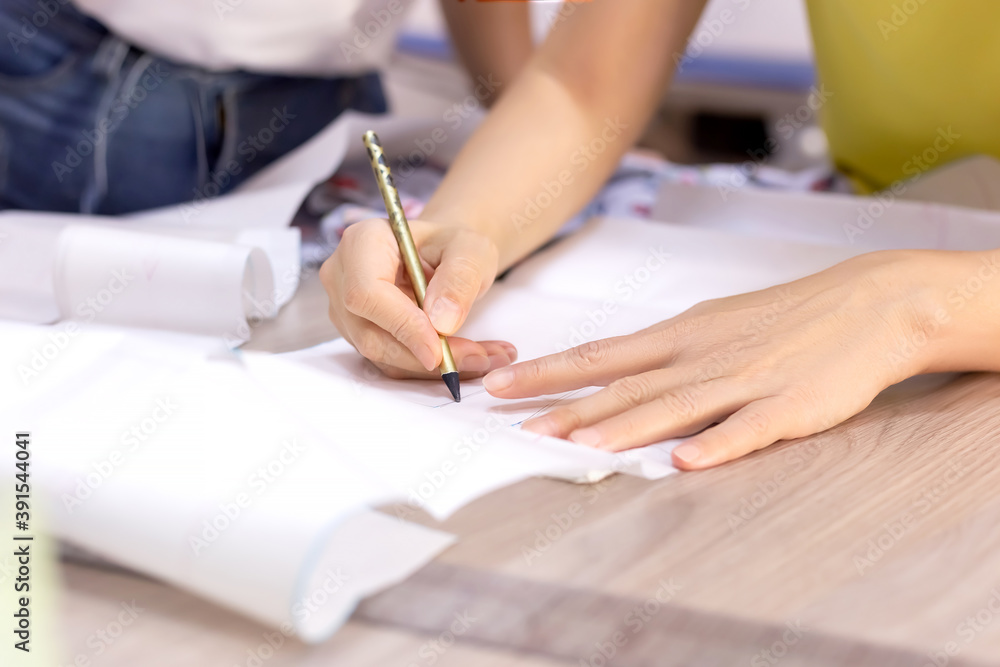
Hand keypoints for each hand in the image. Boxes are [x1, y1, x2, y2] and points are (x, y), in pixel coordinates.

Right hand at [320, 218, 515, 377]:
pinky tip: (464, 359)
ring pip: (381, 354)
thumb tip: (442, 322)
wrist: (443, 255)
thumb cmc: (451, 245)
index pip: (367, 294)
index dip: (402, 325)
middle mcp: (342, 277)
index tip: (440, 347)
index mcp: (362, 243)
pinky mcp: (360, 335)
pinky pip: (390, 362)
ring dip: (432, 366)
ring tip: (482, 357)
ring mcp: (346, 310)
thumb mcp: (470, 249)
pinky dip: (427, 367)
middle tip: (479, 358)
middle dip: (424, 354)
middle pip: (370, 333)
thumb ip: (459, 278)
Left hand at [483, 251, 940, 469]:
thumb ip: (663, 354)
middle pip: (624, 387)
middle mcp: (700, 357)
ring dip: (626, 428)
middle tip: (517, 429)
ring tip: (581, 447)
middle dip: (567, 409)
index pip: (600, 356)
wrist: (868, 303)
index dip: (548, 373)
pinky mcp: (790, 405)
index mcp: (679, 336)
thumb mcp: (712, 324)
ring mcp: (744, 381)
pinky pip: (749, 428)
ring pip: (675, 407)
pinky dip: (718, 446)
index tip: (501, 388)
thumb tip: (612, 375)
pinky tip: (688, 463)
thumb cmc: (783, 317)